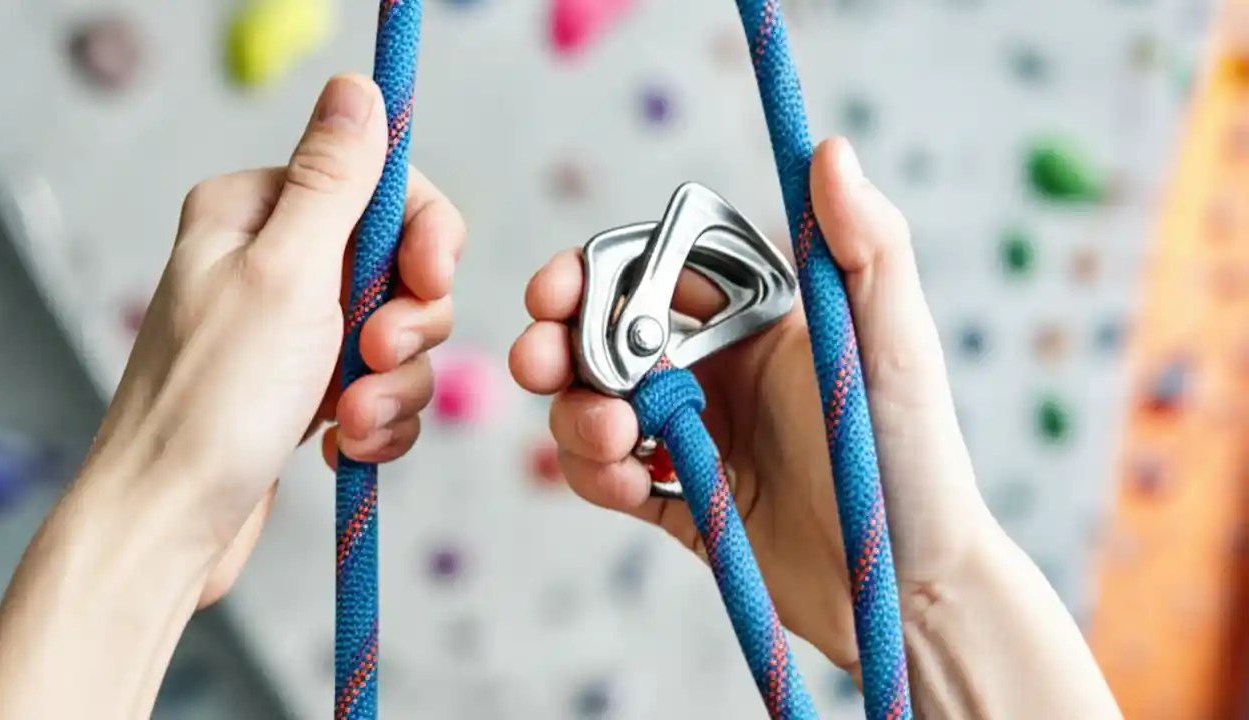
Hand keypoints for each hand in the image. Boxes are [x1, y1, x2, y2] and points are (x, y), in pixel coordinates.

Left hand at [85, 74, 464, 605]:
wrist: (170, 525)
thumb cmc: (214, 402)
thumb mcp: (287, 274)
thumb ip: (335, 181)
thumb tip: (358, 90)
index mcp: (256, 210)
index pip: (379, 186)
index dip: (422, 232)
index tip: (434, 278)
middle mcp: (274, 260)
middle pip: (399, 264)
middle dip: (404, 322)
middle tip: (373, 358)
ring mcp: (292, 328)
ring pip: (399, 333)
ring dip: (392, 384)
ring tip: (349, 423)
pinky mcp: (307, 386)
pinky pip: (383, 386)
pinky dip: (378, 418)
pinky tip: (344, 446)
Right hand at [509, 138, 988, 671]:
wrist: (909, 593)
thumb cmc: (915, 461)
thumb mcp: (895, 345)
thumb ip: (869, 246)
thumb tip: (827, 147)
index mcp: (760, 324)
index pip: (658, 276)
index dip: (597, 274)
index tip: (556, 289)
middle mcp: (722, 374)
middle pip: (607, 341)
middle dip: (559, 345)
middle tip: (534, 362)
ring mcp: (700, 440)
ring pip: (599, 410)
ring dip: (579, 418)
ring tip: (611, 441)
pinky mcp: (687, 506)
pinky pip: (615, 480)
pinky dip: (596, 476)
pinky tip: (622, 482)